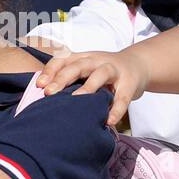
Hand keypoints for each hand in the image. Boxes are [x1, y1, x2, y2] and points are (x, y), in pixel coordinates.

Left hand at [34, 48, 148, 125]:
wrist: (138, 64)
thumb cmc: (103, 71)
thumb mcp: (86, 69)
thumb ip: (69, 79)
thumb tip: (43, 96)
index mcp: (82, 58)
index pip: (63, 60)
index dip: (50, 70)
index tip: (40, 85)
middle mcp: (96, 60)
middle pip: (78, 66)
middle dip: (62, 78)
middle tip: (49, 93)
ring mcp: (114, 70)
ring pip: (100, 75)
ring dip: (88, 88)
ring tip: (76, 101)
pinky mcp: (129, 83)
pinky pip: (122, 97)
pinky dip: (116, 109)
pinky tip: (109, 120)